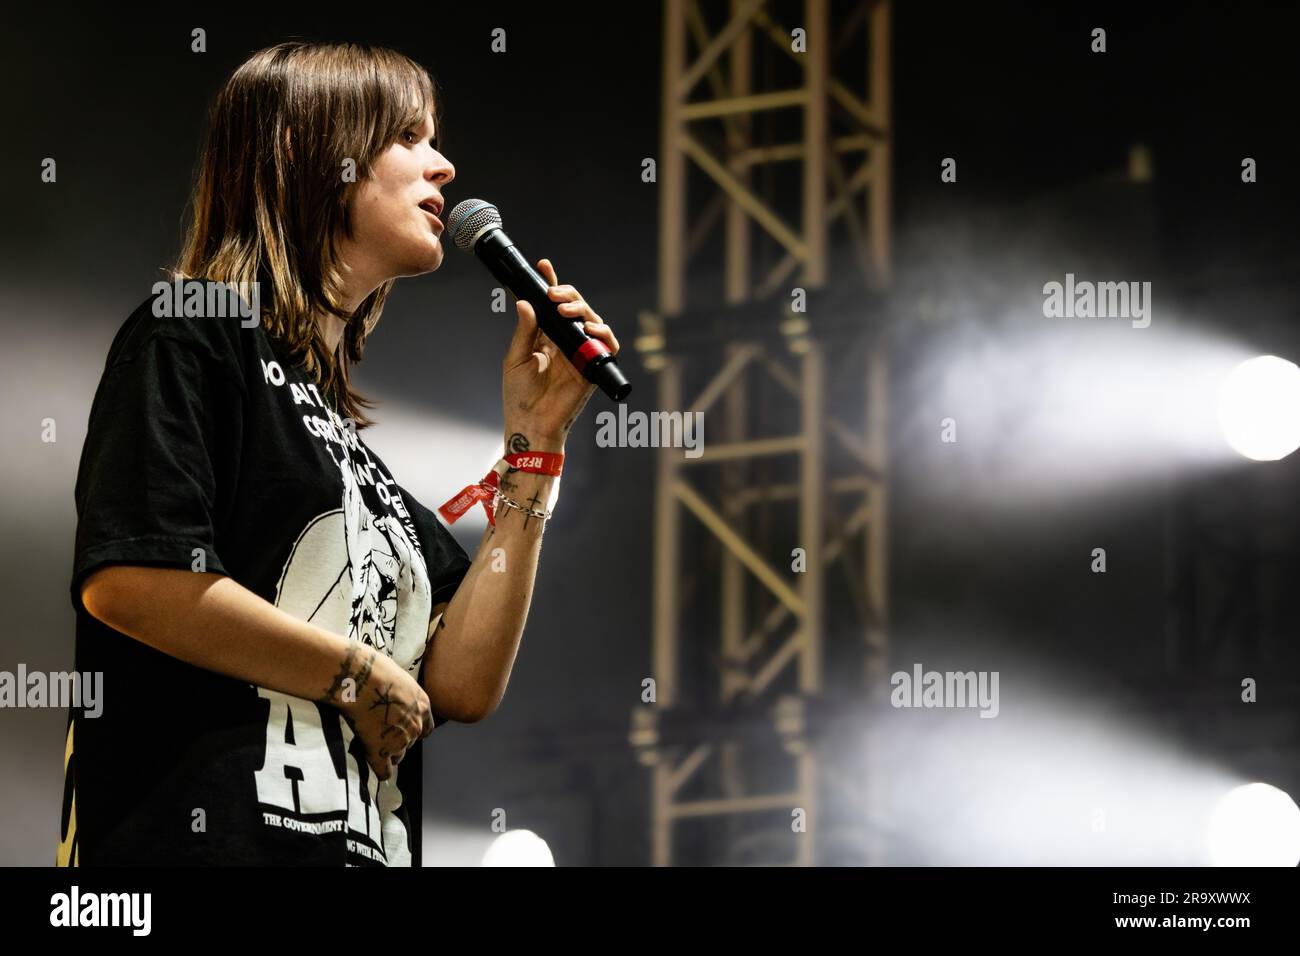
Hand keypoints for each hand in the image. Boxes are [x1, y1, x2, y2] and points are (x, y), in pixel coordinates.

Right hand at [337, 648, 433, 781]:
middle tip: (379, 732)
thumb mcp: (399, 677)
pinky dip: (379, 771)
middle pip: (409, 743)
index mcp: (422, 706)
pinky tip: (374, 770)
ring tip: (370, 743)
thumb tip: (393, 695)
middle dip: (397, 740)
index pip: (425, 728)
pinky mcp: (380, 752)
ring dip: (387, 753)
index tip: (402, 730)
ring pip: (397, 756)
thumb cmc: (375, 670)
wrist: (361, 679)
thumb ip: (402, 693)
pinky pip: (383, 771)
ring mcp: (399, 741)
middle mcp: (415, 726)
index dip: (413, 730)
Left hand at [503, 258, 619, 442]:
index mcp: (546, 338)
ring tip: (565, 310)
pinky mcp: (593, 369)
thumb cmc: (520, 396)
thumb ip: (524, 330)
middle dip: (567, 295)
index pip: (552, 306)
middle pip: (575, 309)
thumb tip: (524, 302)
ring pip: (593, 322)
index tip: (544, 266)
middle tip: (553, 295)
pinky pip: (607, 346)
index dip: (552, 285)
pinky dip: (602, 333)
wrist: (530, 424)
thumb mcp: (516, 358)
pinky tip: (588, 328)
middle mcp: (566, 342)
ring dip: (582, 310)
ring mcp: (582, 354)